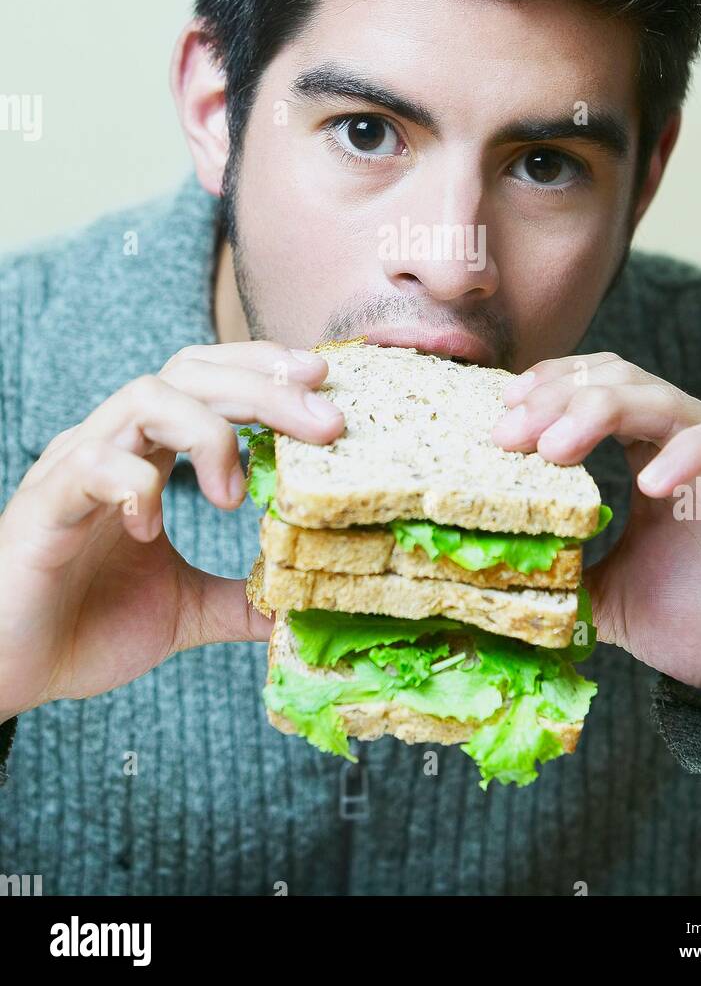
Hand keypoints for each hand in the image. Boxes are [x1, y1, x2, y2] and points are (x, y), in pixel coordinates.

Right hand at [0, 342, 343, 721]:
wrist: (5, 674)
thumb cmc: (81, 627)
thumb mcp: (184, 611)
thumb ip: (240, 599)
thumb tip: (303, 604)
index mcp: (146, 454)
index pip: (209, 378)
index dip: (264, 369)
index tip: (322, 383)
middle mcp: (114, 444)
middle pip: (191, 371)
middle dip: (265, 387)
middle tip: (325, 424)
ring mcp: (77, 467)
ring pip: (146, 396)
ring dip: (208, 433)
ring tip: (234, 497)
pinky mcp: (46, 505)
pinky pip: (93, 463)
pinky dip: (137, 485)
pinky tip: (152, 529)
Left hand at [492, 352, 700, 710]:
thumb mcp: (611, 601)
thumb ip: (562, 580)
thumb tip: (491, 582)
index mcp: (647, 456)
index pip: (594, 390)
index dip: (547, 389)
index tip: (500, 414)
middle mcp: (686, 442)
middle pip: (620, 381)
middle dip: (560, 397)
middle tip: (512, 433)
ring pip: (667, 398)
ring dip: (605, 410)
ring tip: (557, 447)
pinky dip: (690, 451)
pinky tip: (651, 482)